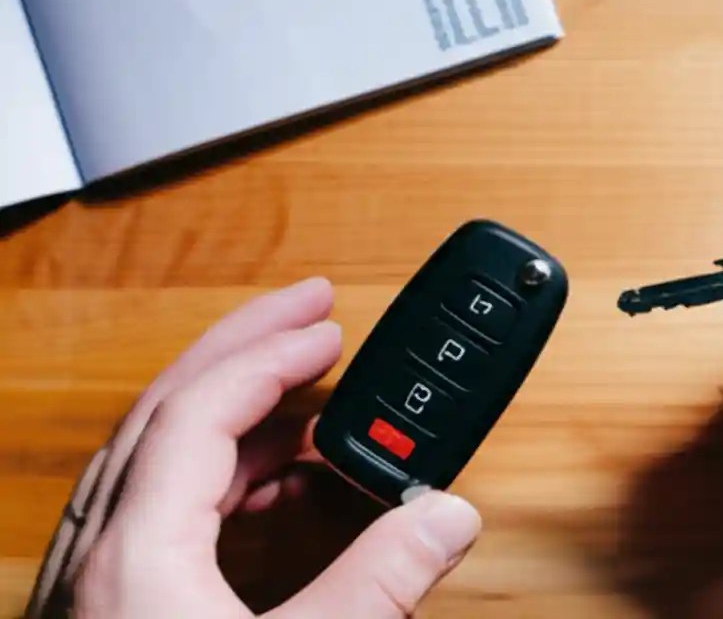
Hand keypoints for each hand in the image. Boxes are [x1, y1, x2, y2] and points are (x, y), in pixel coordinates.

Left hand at [25, 278, 481, 617]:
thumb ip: (379, 584)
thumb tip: (444, 516)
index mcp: (134, 556)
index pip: (198, 410)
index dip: (269, 355)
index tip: (327, 326)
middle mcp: (100, 560)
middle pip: (165, 410)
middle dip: (244, 350)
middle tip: (309, 316)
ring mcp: (96, 589)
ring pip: (157, 458)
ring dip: (236, 415)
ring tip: (309, 401)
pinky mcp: (113, 615)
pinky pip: (161, 508)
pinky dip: (223, 478)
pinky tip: (274, 492)